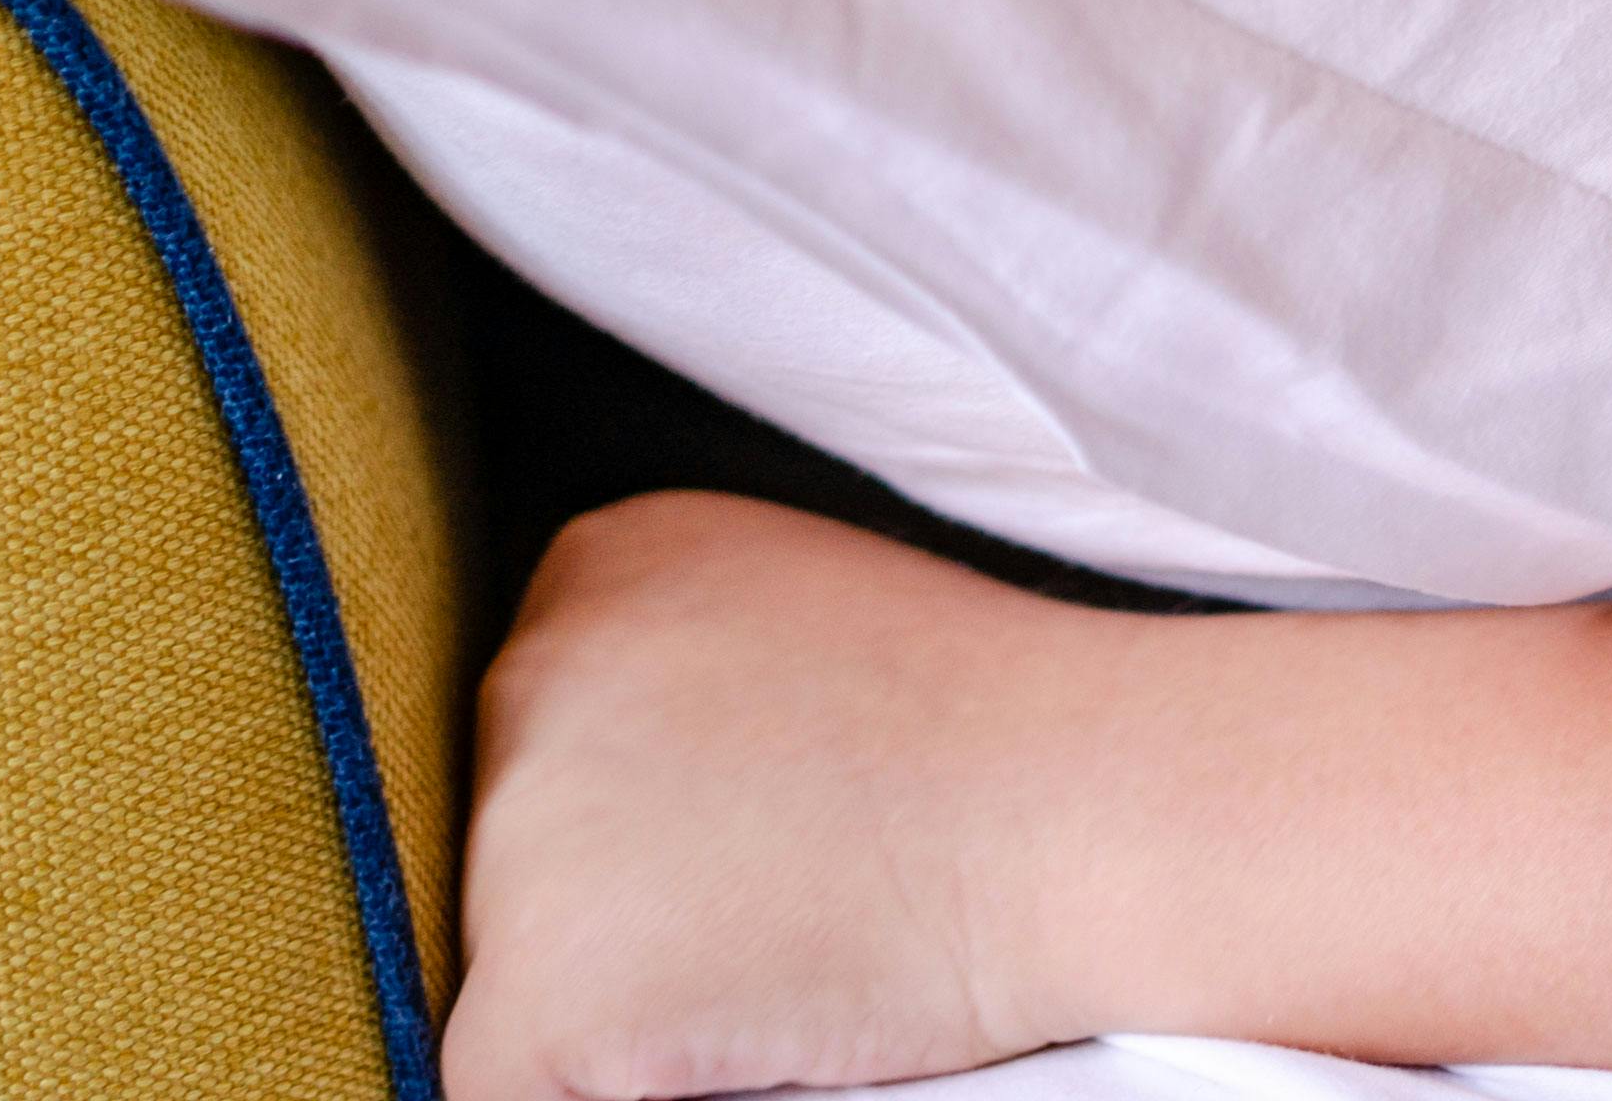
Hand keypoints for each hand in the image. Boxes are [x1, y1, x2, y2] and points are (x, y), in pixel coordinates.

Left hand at [441, 485, 1611, 1094]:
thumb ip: (674, 673)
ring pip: (518, 962)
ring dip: (631, 986)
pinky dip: (628, 1078)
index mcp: (598, 563)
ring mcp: (516, 836)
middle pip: (509, 842)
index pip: (537, 729)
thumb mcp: (807, 612)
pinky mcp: (532, 997)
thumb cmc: (1008, 725)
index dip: (651, 799)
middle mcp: (527, 674)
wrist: (1103, 805)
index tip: (770, 807)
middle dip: (626, 889)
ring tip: (789, 942)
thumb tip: (609, 795)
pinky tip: (757, 1016)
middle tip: (792, 880)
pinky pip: (515, 1079)